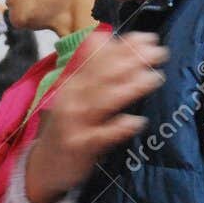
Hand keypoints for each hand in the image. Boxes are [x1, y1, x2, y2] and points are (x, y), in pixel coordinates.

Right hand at [24, 30, 166, 202]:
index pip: (98, 58)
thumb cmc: (69, 126)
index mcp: (75, 83)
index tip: (147, 37)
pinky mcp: (80, 146)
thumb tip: (106, 37)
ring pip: (103, 101)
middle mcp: (73, 98)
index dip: (122, 46)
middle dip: (131, 61)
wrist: (45, 164)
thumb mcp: (76, 94)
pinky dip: (118, 127)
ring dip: (129, 88)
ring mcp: (75, 122)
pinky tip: (136, 121)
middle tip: (158, 52)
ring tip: (153, 78)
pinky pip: (101, 135)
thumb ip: (91, 69)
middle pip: (103, 75)